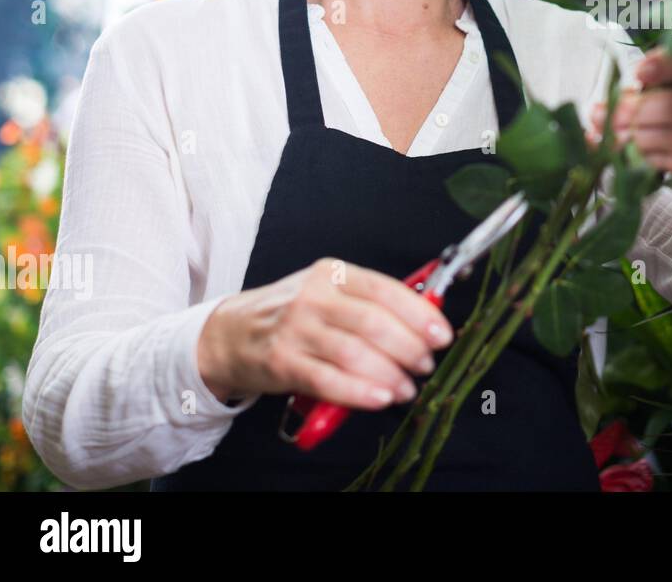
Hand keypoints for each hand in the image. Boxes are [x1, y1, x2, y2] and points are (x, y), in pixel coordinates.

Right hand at [196, 258, 453, 408]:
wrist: (230, 333)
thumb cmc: (292, 313)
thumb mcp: (329, 292)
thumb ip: (371, 303)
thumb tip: (425, 320)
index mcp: (333, 274)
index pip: (385, 289)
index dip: (419, 313)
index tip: (442, 334)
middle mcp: (314, 297)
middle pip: (373, 323)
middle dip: (409, 347)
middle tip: (426, 364)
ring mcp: (296, 330)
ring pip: (354, 353)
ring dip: (389, 374)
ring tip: (407, 387)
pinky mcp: (282, 362)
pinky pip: (329, 380)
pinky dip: (360, 392)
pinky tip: (380, 397)